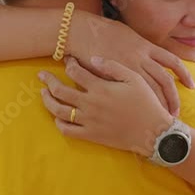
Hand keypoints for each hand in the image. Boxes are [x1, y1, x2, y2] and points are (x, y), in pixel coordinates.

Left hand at [38, 56, 173, 156]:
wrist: (153, 132)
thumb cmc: (146, 103)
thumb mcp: (134, 79)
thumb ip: (112, 67)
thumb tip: (92, 59)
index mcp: (101, 88)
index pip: (75, 72)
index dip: (69, 63)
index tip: (67, 60)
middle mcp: (90, 104)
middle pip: (60, 90)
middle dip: (48, 80)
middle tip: (41, 75)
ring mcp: (88, 121)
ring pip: (59, 111)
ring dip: (48, 101)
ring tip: (43, 94)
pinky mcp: (91, 135)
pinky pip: (67, 130)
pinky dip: (59, 123)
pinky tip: (57, 117)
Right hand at [68, 11, 193, 115]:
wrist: (82, 32)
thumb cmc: (103, 32)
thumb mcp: (127, 34)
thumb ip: (140, 46)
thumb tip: (148, 54)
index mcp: (146, 46)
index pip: (173, 62)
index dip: (184, 74)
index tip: (192, 87)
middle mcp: (141, 58)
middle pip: (165, 81)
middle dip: (173, 99)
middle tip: (175, 113)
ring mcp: (128, 68)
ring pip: (151, 90)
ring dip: (159, 105)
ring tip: (162, 118)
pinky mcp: (113, 77)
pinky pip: (130, 94)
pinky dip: (138, 105)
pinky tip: (139, 115)